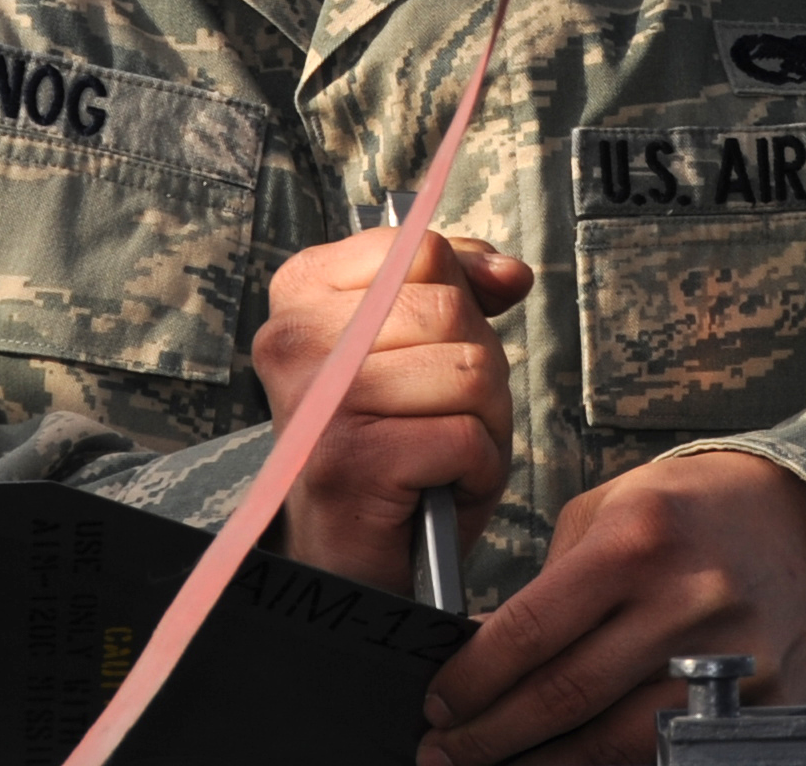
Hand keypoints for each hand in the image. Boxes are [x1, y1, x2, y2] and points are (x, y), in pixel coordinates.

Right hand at [254, 226, 533, 592]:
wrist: (349, 555)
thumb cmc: (393, 443)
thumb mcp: (426, 344)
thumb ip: (462, 285)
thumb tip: (511, 273)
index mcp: (301, 290)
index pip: (424, 249)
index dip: (460, 298)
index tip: (429, 348)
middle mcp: (294, 338)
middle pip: (452, 308)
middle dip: (476, 368)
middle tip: (435, 416)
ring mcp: (318, 401)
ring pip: (471, 371)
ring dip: (483, 422)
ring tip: (438, 451)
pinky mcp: (349, 462)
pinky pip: (468, 437)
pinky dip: (476, 470)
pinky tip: (437, 485)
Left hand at [417, 451, 805, 765]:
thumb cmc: (700, 508)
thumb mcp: (613, 508)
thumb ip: (552, 579)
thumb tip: (485, 650)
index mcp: (636, 543)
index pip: (531, 631)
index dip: (474, 679)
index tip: (440, 703)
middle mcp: (685, 603)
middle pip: (564, 697)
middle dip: (490, 736)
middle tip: (445, 752)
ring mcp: (734, 660)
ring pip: (616, 744)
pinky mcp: (771, 703)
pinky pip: (677, 753)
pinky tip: (577, 765)